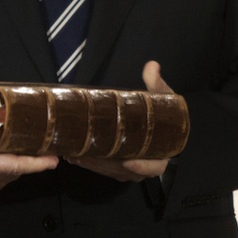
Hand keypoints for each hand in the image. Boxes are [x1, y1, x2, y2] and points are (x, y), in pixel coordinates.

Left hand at [67, 60, 172, 182]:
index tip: (127, 161)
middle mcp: (145, 165)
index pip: (155, 167)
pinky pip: (104, 169)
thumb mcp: (163, 98)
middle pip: (126, 171)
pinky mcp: (118, 167)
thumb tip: (151, 67)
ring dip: (93, 165)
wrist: (157, 120)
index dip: (143, 167)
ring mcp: (131, 169)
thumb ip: (157, 85)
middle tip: (86, 156)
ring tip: (74, 155)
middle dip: (105, 165)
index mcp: (161, 153)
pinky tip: (73, 156)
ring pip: (111, 171)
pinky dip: (89, 164)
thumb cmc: (162, 111)